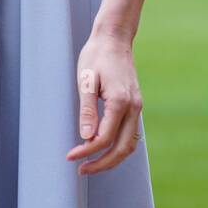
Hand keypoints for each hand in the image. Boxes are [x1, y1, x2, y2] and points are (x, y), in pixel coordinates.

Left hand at [66, 31, 143, 174]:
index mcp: (120, 102)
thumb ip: (87, 110)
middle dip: (103, 164)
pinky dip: (118, 146)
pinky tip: (103, 147)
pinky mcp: (135, 104)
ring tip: (92, 164)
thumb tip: (86, 138)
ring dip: (112, 158)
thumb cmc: (97, 55)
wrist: (114, 37)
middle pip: (122, 149)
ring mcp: (137, 106)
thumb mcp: (86, 79)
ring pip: (130, 144)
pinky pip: (131, 133)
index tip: (70, 156)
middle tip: (82, 170)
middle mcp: (133, 107)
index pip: (105, 138)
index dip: (87, 152)